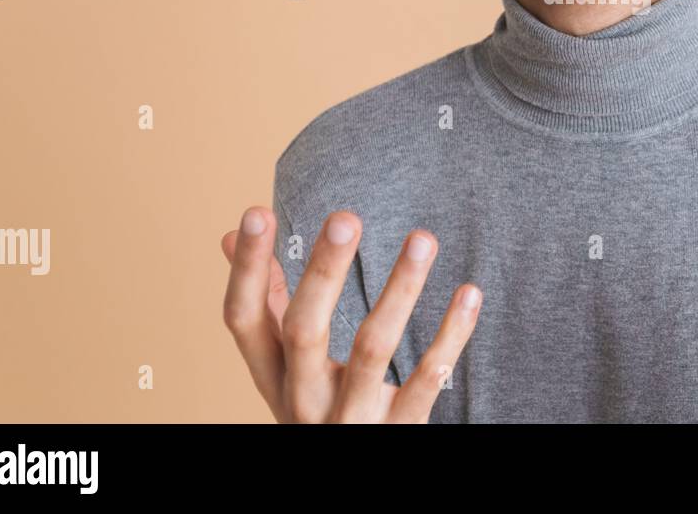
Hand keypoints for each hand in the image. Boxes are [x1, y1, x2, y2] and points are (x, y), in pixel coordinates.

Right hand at [220, 208, 481, 421]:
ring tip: (423, 237)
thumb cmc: (320, 408)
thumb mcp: (285, 367)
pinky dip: (451, 336)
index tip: (256, 212)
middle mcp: (302, 402)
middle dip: (323, 272)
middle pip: (303, 332)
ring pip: (371, 350)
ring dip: (399, 289)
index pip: (244, 320)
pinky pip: (427, 382)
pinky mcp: (398, 432)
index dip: (246, 269)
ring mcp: (352, 420)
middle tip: (346, 216)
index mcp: (272, 377)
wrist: (347, 484)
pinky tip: (470, 292)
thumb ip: (267, 305)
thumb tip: (227, 235)